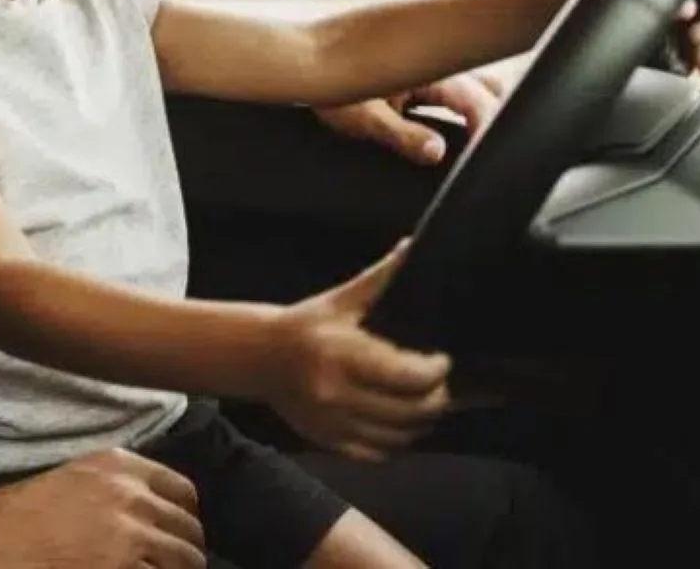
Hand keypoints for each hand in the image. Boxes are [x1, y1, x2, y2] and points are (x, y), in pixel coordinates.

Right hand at [0, 449, 205, 567]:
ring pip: (185, 560)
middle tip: (176, 565)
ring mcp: (130, 536)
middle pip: (189, 529)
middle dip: (187, 550)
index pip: (183, 490)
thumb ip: (117, 484)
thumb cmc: (23, 513)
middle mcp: (132, 496)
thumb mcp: (75, 478)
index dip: (186, 516)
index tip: (181, 532)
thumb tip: (151, 508)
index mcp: (120, 465)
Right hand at [259, 242, 450, 461]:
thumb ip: (379, 278)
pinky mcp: (327, 440)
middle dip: (436, 398)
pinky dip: (394, 443)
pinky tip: (398, 423)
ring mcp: (331, 421)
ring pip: (398, 436)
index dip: (437, 371)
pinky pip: (375, 453)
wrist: (258, 356)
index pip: (410, 376)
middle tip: (438, 384)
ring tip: (422, 403)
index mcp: (344, 354)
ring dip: (420, 423)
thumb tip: (409, 246)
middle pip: (411, 410)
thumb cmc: (306, 324)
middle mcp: (337, 392)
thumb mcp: (341, 300)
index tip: (441, 360)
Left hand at [314, 71, 504, 165]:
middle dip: (495, 117)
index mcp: (427, 69)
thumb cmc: (329, 89)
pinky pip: (454, 83)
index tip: (485, 162)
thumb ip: (402, 135)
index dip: (487, 131)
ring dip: (481, 107)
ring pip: (474, 82)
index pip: (476, 100)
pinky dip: (465, 102)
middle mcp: (433, 61)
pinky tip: (460, 126)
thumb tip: (437, 153)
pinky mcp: (418, 68)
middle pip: (486, 87)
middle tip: (490, 155)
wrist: (304, 59)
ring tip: (480, 143)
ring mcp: (427, 62)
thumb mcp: (362, 117)